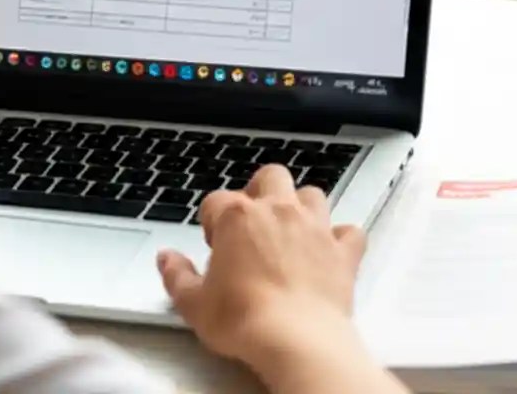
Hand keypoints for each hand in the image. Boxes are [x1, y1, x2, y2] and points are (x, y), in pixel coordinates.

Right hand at [156, 165, 369, 377]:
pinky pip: (350, 231)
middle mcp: (278, 212)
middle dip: (260, 189)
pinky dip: (342, 237)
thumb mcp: (194, 303)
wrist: (296, 339)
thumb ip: (177, 275)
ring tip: (290, 228)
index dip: (211, 220)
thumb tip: (166, 259)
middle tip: (252, 217)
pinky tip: (331, 249)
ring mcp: (315, 228)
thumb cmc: (244, 320)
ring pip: (312, 194)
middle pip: (271, 176)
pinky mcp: (342, 253)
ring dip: (301, 205)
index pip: (216, 200)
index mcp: (237, 217)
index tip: (213, 243)